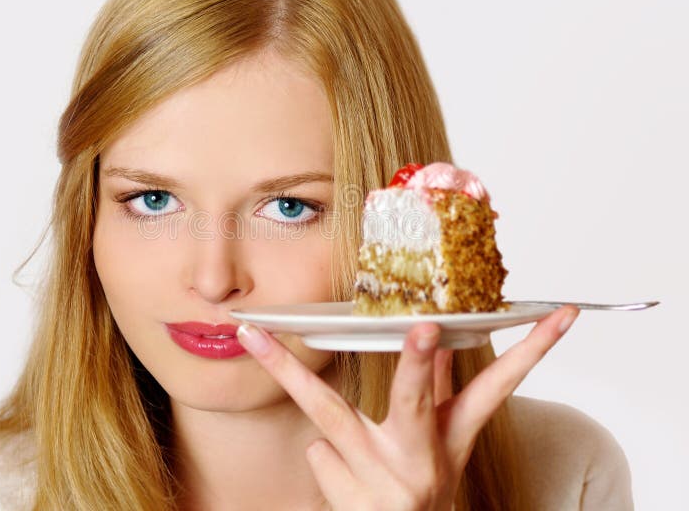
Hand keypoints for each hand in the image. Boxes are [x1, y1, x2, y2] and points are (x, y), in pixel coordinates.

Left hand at [236, 304, 578, 509]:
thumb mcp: (440, 449)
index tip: (554, 315)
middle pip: (417, 401)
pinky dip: (325, 460)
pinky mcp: (347, 501)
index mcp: (452, 441)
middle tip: (425, 328)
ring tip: (253, 336)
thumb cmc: (420, 491)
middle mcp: (421, 462)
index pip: (498, 388)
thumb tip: (438, 341)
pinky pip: (316, 455)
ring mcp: (382, 484)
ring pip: (326, 410)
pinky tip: (342, 477)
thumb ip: (437, 393)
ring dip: (284, 366)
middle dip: (420, 362)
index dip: (528, 353)